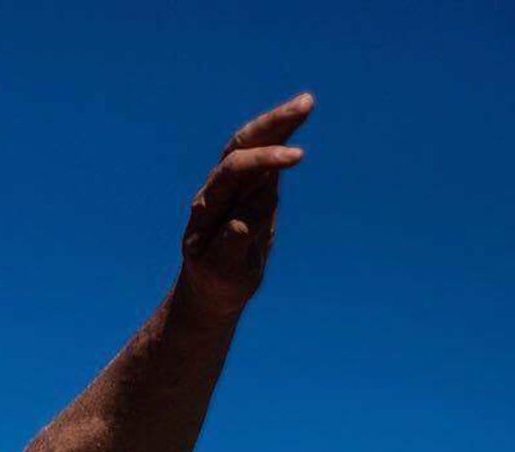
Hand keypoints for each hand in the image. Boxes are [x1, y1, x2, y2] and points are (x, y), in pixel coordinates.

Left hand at [179, 92, 313, 317]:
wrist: (212, 285)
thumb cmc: (216, 280)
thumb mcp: (221, 271)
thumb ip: (229, 247)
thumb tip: (240, 222)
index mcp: (207, 208)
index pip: (232, 173)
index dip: (264, 161)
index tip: (297, 157)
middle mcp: (217, 189)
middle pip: (240, 147)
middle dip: (271, 126)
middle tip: (304, 105)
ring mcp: (235, 187)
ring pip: (254, 146)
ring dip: (279, 123)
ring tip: (306, 102)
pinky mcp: (253, 189)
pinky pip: (268, 158)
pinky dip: (282, 136)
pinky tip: (299, 114)